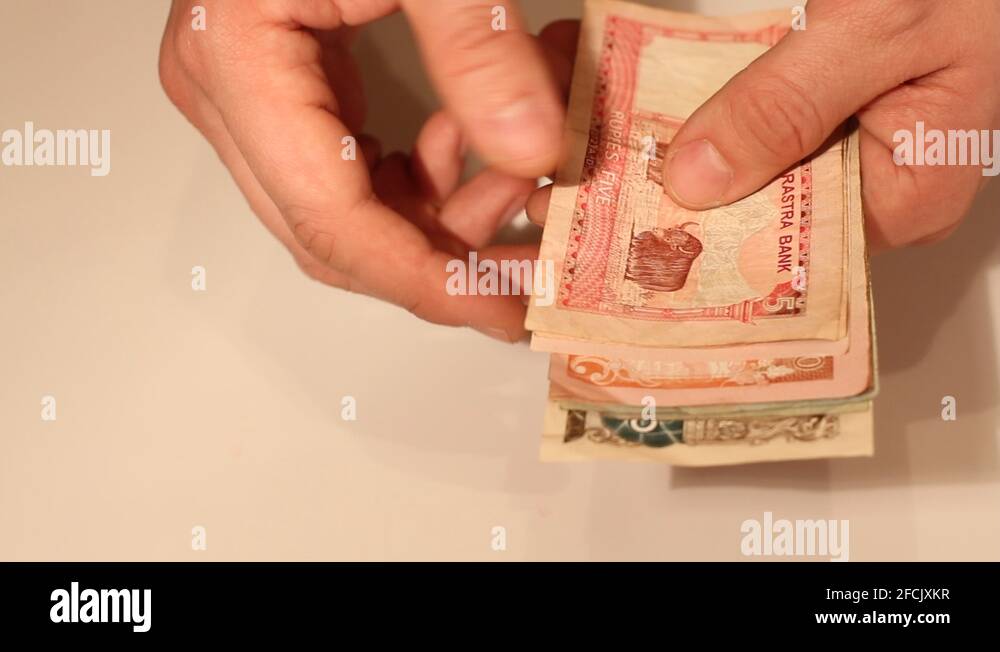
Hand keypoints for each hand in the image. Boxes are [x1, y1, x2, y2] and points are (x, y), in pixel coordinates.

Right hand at [158, 0, 567, 340]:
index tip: (499, 311)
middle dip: (440, 263)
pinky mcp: (284, 85)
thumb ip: (475, 43)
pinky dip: (420, 180)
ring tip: (522, 189)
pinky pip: (349, 171)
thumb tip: (530, 147)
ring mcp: (250, 94)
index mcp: (238, 61)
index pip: (329, 220)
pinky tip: (472, 152)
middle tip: (529, 274)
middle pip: (332, 235)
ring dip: (438, 220)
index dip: (422, 281)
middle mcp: (227, 92)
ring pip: (344, 212)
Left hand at [528, 1, 999, 249]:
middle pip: (757, 219)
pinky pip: (749, 133)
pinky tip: (642, 119)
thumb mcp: (878, 31)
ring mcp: (842, 150)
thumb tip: (698, 181)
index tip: (633, 243)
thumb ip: (787, 105)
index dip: (710, 250)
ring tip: (600, 161)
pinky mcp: (818, 114)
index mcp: (905, 197)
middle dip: (677, 205)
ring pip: (744, 176)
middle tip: (594, 203)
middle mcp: (868, 187)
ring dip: (678, 161)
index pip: (789, 255)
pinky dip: (699, 119)